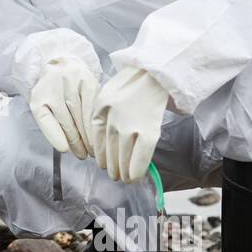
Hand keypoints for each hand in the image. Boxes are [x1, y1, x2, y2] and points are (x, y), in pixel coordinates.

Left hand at [29, 57, 97, 159]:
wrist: (62, 66)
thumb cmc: (53, 94)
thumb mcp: (44, 108)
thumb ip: (50, 126)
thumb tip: (64, 147)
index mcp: (38, 96)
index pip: (44, 118)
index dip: (55, 135)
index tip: (64, 149)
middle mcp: (53, 86)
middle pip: (65, 119)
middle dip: (75, 141)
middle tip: (82, 155)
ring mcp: (70, 82)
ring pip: (80, 114)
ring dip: (87, 135)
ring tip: (91, 149)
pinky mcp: (87, 80)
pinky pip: (92, 105)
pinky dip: (95, 121)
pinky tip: (98, 132)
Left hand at [90, 66, 169, 182]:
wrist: (154, 72)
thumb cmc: (131, 84)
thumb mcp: (107, 96)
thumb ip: (102, 117)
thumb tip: (99, 146)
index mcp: (100, 111)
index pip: (97, 142)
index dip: (101, 157)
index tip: (103, 165)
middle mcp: (113, 120)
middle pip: (109, 152)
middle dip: (112, 168)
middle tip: (115, 176)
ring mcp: (131, 126)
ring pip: (123, 158)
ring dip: (123, 172)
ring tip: (125, 178)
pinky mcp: (149, 130)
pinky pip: (141, 156)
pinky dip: (138, 169)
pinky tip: (135, 177)